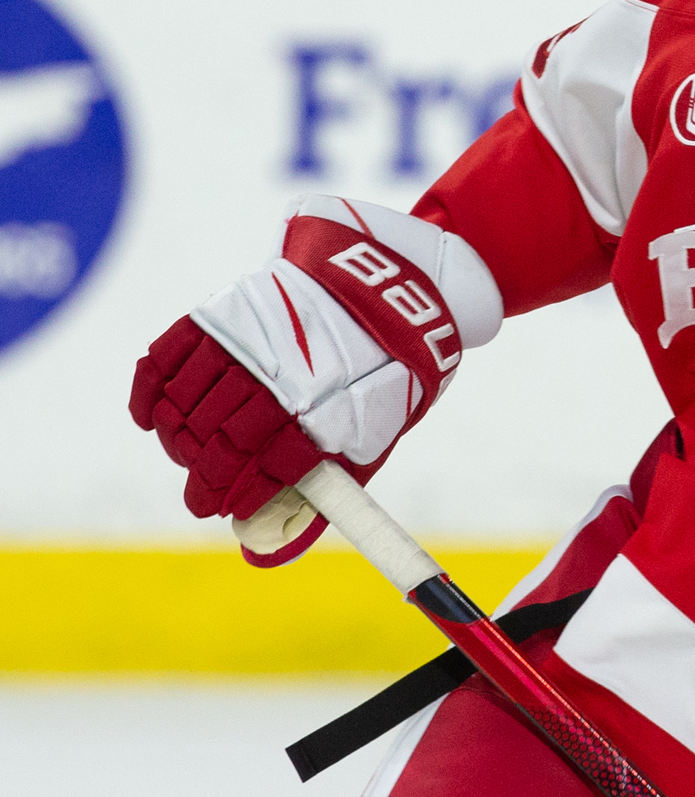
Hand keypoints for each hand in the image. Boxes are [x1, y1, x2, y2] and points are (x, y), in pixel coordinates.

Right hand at [129, 195, 501, 563]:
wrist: (392, 288)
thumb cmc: (381, 377)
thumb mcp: (370, 440)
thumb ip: (322, 497)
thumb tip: (263, 558)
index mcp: (327, 410)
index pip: (264, 467)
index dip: (238, 494)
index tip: (225, 511)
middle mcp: (284, 376)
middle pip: (219, 442)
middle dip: (204, 480)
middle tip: (199, 500)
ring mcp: (249, 341)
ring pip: (187, 405)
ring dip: (178, 441)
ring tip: (189, 456)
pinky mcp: (224, 311)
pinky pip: (165, 358)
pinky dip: (149, 393)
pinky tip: (150, 417)